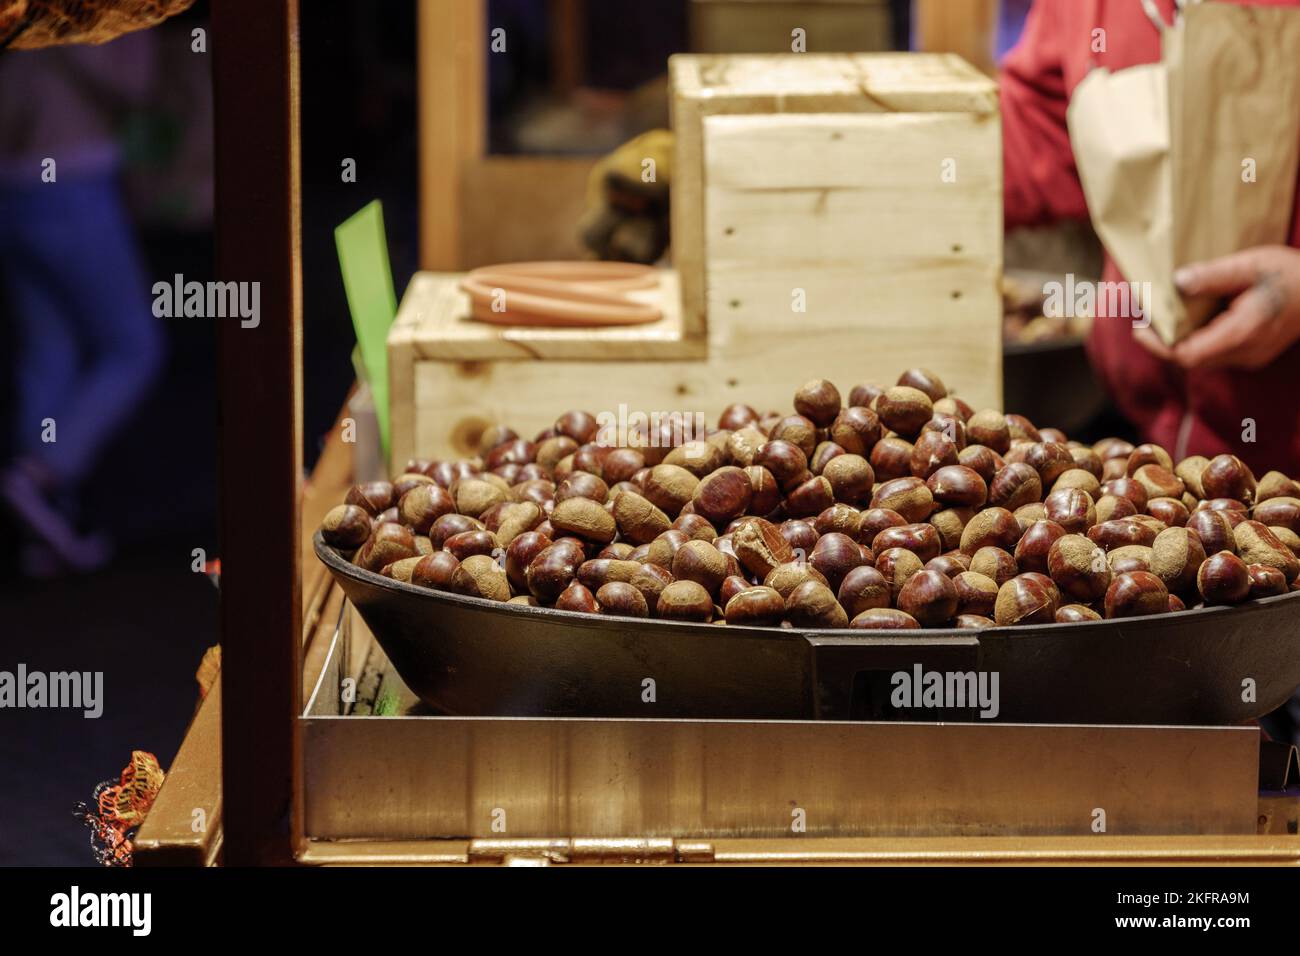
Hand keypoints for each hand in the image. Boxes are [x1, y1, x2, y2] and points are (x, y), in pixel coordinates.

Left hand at [1133, 245, 1299, 369]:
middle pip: (1190, 360)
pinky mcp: (1250, 354)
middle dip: (1162, 342)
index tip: (1139, 326)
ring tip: (1161, 316)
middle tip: (1144, 317)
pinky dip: (1195, 339)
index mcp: (1242, 333)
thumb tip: (1177, 281)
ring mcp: (1248, 357)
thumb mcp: (1253, 265)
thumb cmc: (1291, 275)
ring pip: (1201, 359)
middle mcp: (1244, 353)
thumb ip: (1215, 275)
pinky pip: (1214, 353)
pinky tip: (1188, 318)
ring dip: (1178, 341)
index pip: (1188, 355)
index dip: (1158, 345)